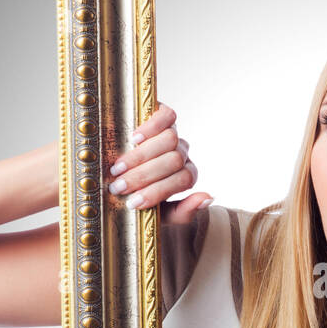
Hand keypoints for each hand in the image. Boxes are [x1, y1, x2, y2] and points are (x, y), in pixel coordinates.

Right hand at [106, 102, 212, 222]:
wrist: (123, 178)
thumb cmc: (140, 196)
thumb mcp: (161, 212)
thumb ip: (183, 212)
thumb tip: (207, 198)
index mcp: (185, 176)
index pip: (183, 180)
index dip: (157, 192)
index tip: (132, 203)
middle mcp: (182, 154)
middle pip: (174, 160)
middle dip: (143, 176)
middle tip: (119, 186)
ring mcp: (174, 134)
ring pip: (170, 139)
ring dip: (141, 155)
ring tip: (118, 167)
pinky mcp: (164, 115)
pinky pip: (167, 116)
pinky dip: (151, 127)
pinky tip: (133, 139)